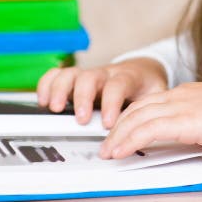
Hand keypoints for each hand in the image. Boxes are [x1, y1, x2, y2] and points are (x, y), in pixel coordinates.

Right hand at [35, 58, 167, 127]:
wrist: (144, 69)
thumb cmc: (148, 88)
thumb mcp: (157, 97)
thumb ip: (153, 110)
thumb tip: (152, 131)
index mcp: (128, 77)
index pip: (118, 85)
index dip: (112, 103)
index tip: (108, 124)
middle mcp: (106, 74)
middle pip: (90, 77)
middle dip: (82, 97)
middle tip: (81, 119)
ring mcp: (90, 75)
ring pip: (71, 73)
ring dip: (60, 89)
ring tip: (53, 108)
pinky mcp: (77, 79)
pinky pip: (59, 74)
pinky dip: (47, 84)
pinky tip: (43, 100)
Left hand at [99, 82, 201, 158]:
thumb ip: (198, 122)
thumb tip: (187, 138)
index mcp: (190, 91)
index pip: (151, 101)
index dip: (132, 117)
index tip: (120, 131)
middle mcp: (182, 93)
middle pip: (138, 107)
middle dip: (118, 126)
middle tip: (106, 144)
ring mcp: (183, 104)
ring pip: (138, 117)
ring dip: (118, 136)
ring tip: (108, 152)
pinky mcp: (186, 120)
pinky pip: (148, 130)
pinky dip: (130, 141)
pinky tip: (121, 152)